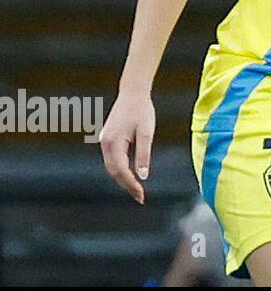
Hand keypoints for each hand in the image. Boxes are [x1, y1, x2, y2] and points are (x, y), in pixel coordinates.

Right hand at [99, 87, 155, 203]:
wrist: (132, 92)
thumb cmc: (142, 110)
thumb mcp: (146, 132)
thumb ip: (143, 154)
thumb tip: (143, 176)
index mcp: (113, 142)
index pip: (121, 170)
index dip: (131, 185)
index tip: (141, 195)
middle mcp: (105, 143)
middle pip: (114, 172)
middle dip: (126, 185)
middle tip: (140, 197)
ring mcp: (104, 141)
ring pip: (111, 166)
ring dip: (122, 178)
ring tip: (136, 189)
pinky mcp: (107, 138)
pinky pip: (112, 159)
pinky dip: (120, 169)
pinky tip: (129, 174)